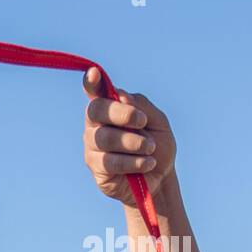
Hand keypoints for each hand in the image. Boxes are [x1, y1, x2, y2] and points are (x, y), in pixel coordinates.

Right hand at [81, 67, 175, 207]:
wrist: (160, 178)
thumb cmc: (157, 146)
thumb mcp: (157, 122)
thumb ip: (141, 107)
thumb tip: (120, 97)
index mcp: (111, 109)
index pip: (95, 93)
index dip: (91, 83)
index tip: (94, 73)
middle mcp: (96, 126)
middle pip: (96, 111)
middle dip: (121, 114)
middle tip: (142, 122)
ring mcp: (92, 147)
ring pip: (104, 138)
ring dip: (133, 142)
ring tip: (150, 149)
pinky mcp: (96, 168)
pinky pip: (110, 161)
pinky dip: (133, 161)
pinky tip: (147, 163)